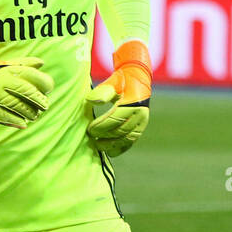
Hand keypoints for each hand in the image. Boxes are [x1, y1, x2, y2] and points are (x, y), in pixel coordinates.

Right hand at [0, 56, 54, 128]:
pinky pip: (7, 118)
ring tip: (35, 115)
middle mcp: (1, 83)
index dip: (44, 83)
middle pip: (27, 92)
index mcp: (5, 70)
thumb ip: (22, 63)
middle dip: (40, 100)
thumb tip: (42, 63)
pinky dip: (17, 122)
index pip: (31, 76)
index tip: (49, 88)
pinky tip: (24, 123)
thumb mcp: (1, 64)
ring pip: (19, 107)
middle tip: (46, 105)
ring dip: (31, 112)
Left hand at [84, 40, 150, 155]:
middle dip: (105, 136)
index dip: (101, 126)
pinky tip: (111, 152)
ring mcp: (142, 122)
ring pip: (126, 138)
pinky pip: (132, 141)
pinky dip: (122, 148)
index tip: (89, 130)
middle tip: (91, 139)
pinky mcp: (141, 127)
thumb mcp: (112, 83)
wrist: (137, 79)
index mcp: (132, 103)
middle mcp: (140, 114)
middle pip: (120, 130)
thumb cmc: (120, 81)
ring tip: (98, 146)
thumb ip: (102, 92)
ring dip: (112, 145)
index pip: (115, 119)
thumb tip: (91, 100)